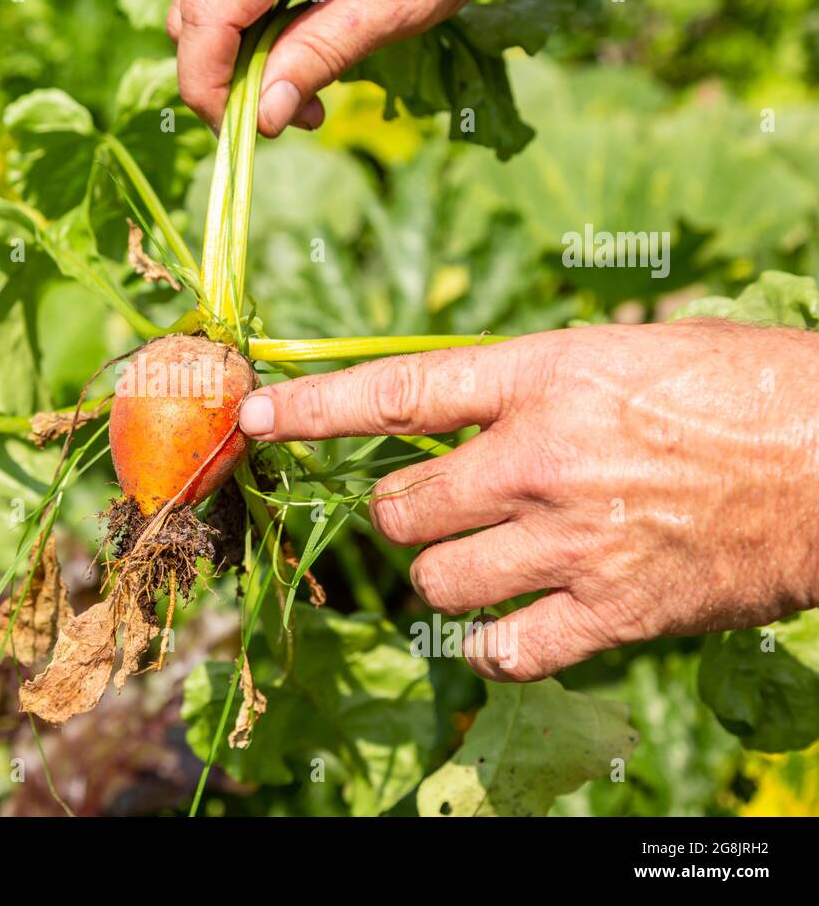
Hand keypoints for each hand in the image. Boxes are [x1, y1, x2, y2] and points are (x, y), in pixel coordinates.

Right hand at [168, 0, 508, 135]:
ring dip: (235, 58)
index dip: (208, 84)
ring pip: (204, 0)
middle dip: (220, 78)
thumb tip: (264, 116)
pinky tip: (295, 49)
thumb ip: (324, 52)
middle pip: (193, 8)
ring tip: (298, 88)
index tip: (243, 133)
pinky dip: (250, 30)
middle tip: (282, 117)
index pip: (207, 14)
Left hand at [238, 320, 818, 680]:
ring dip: (445, 576)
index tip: (257, 418)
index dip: (312, 408)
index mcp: (542, 376)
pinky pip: (505, 649)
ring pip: (436, 580)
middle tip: (437, 508)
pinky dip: (496, 645)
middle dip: (402, 513)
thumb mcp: (624, 352)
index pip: (395, 392)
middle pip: (403, 507)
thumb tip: (459, 410)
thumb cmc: (743, 386)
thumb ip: (530, 386)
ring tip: (487, 562)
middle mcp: (540, 459)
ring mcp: (572, 540)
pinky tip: (517, 625)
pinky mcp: (613, 611)